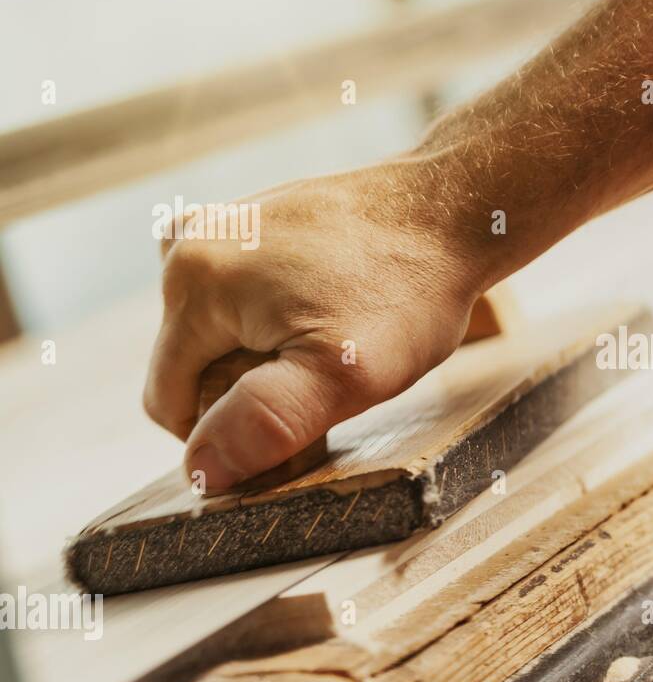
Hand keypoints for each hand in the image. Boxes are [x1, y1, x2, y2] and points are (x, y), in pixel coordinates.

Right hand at [143, 164, 484, 490]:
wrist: (452, 211)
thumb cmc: (406, 291)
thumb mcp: (344, 374)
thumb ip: (265, 423)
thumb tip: (199, 470)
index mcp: (191, 283)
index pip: (170, 405)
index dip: (231, 433)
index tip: (302, 421)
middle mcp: (187, 244)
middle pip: (193, 368)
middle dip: (251, 390)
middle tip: (330, 379)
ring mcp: (219, 229)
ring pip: (221, 336)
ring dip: (268, 357)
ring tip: (337, 340)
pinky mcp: (251, 224)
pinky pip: (244, 301)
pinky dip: (281, 321)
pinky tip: (336, 311)